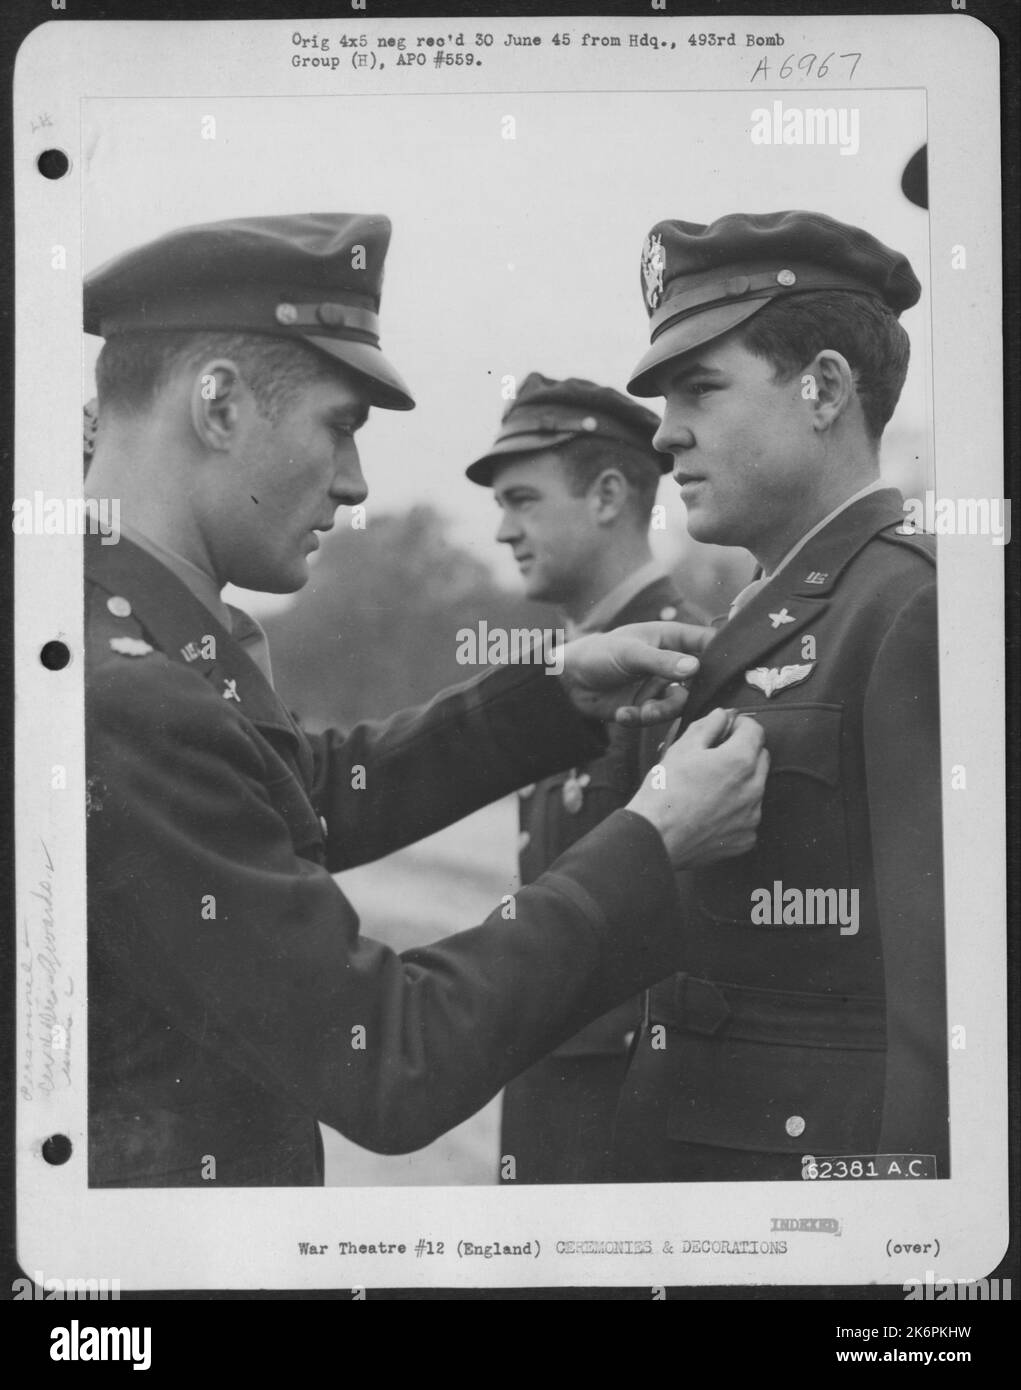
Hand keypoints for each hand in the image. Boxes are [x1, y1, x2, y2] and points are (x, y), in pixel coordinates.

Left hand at [556, 620, 716, 726]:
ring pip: (677, 703)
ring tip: (642, 712)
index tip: (736, 671)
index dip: (723, 654)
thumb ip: (662, 662)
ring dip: (660, 711)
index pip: (706, 642)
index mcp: (670, 638)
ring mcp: (658, 685)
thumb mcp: (630, 653)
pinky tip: (622, 715)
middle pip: (699, 680)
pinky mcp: (645, 706)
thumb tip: (694, 669)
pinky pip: (655, 717)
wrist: (566, 682)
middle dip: (694, 695)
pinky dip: (640, 718)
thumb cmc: (597, 654)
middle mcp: (669, 662)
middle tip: (686, 702)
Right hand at [628, 708, 768, 867]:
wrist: (655, 837)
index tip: (725, 729)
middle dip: (743, 751)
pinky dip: (736, 811)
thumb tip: (723, 715)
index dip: (738, 725)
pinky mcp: (746, 837)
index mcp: (740, 760)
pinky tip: (711, 811)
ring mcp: (752, 815)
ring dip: (741, 782)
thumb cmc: (664, 791)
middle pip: (761, 757)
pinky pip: (749, 815)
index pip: (755, 730)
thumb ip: (708, 726)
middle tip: (714, 758)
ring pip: (756, 787)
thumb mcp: (681, 748)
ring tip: (709, 788)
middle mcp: (754, 787)